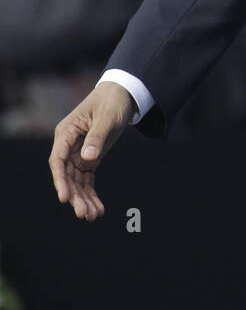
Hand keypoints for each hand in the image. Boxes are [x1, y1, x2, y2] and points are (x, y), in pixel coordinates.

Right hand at [49, 84, 134, 220]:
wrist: (123, 93)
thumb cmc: (112, 101)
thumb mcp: (107, 117)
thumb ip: (97, 136)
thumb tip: (88, 157)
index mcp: (66, 132)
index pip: (58, 161)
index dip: (59, 181)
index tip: (65, 198)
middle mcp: (68, 145)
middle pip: (67, 176)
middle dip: (75, 196)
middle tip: (84, 214)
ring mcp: (78, 153)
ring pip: (76, 181)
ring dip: (84, 199)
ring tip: (93, 216)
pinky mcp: (90, 158)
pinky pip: (87, 179)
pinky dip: (92, 194)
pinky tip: (98, 208)